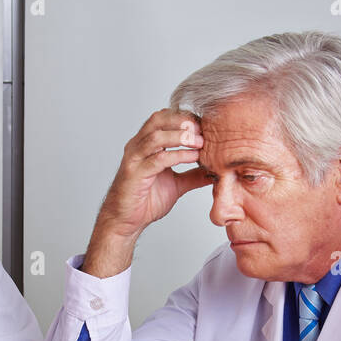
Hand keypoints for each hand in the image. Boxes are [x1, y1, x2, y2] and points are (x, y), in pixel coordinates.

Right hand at [82, 110, 211, 277]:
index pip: (165, 118)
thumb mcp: (177, 185)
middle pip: (159, 119)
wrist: (126, 222)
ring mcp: (135, 158)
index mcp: (146, 145)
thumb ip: (193, 175)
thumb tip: (214, 170)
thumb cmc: (145, 201)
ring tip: (200, 142)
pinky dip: (177, 155)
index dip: (185, 118)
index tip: (205, 125)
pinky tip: (193, 157)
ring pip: (156, 136)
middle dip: (182, 121)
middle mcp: (138, 146)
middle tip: (203, 129)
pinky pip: (157, 159)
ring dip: (180, 136)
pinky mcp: (134, 173)